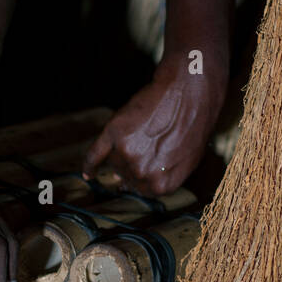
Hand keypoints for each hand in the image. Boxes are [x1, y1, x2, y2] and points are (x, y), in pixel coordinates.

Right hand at [82, 56, 224, 195]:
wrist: (188, 91)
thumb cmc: (193, 124)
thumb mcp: (187, 161)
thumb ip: (164, 178)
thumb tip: (139, 184)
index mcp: (161, 185)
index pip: (141, 190)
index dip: (142, 177)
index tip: (143, 167)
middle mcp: (142, 173)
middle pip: (126, 176)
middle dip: (134, 162)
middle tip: (147, 143)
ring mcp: (126, 153)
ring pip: (114, 162)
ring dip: (121, 153)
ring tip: (140, 134)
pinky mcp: (114, 133)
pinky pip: (95, 154)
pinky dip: (90, 164)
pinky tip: (88, 173)